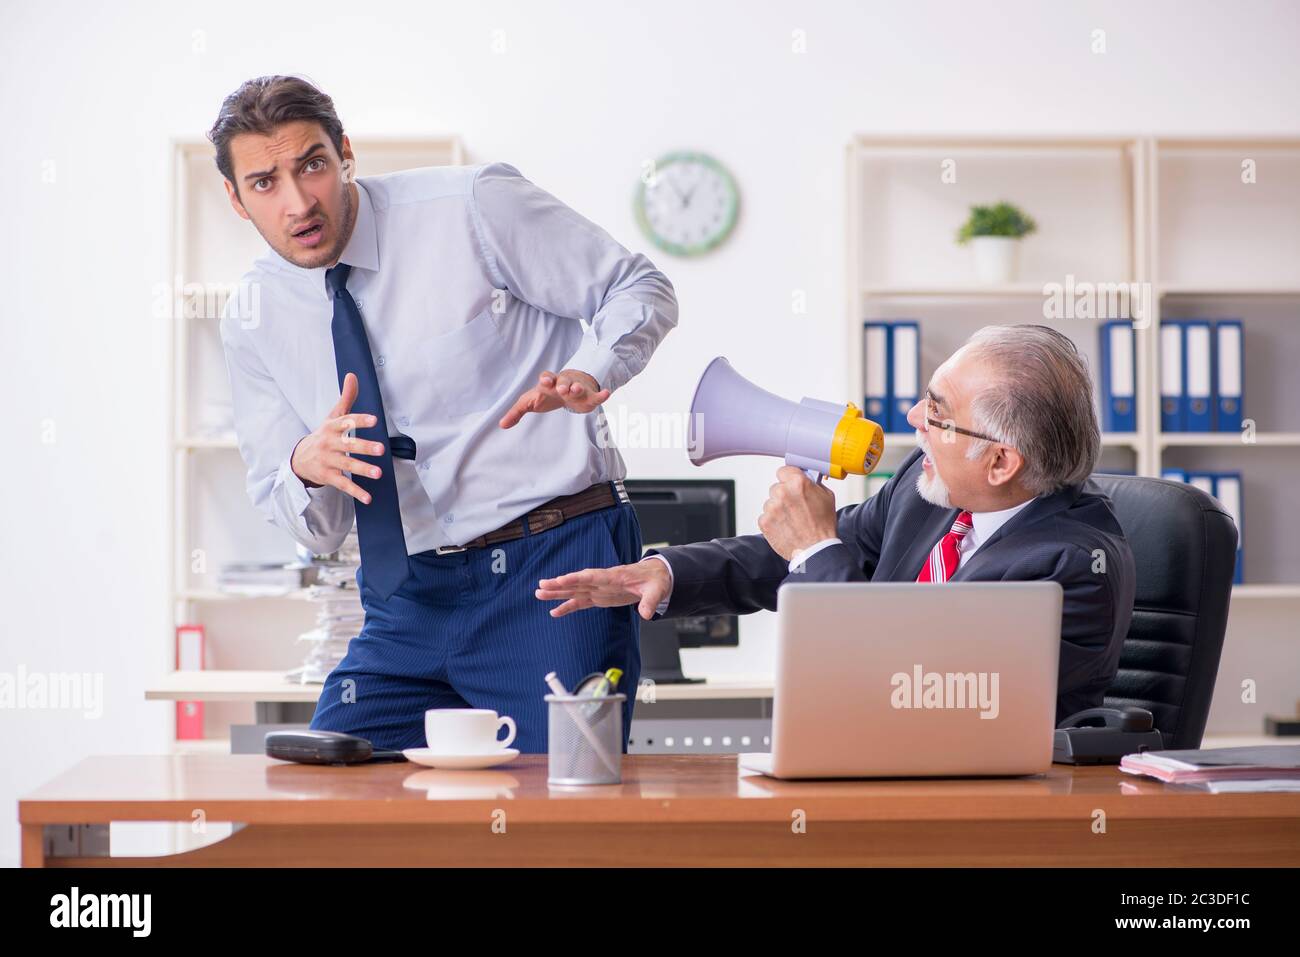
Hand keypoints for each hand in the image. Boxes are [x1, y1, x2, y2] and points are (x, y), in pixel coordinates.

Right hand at [290, 372, 386, 504]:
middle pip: (348, 445)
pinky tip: (369, 497)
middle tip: (381, 449)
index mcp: (332, 428)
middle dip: (364, 447)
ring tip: (379, 473)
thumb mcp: (332, 416)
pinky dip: (356, 492)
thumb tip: (352, 374)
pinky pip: (343, 485)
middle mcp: (329, 444)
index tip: (374, 420)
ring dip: (363, 470)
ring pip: (347, 466)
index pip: (346, 422)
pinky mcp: (328, 477)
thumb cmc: (324, 435)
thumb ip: (346, 398)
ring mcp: (328, 461)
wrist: (300, 459)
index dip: (360, 420)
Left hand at [499, 369, 610, 428]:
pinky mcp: (588, 398)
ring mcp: (577, 389)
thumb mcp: (530, 401)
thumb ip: (516, 412)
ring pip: (578, 387)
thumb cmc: (545, 394)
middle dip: (562, 384)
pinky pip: (596, 396)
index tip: (545, 381)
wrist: (566, 387)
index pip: (546, 378)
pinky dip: (601, 395)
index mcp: (548, 383)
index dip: (546, 379)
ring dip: (577, 388)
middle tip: (561, 389)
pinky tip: (606, 393)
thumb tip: (502, 425)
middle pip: (563, 381)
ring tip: (577, 390)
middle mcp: (563, 383)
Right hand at [535, 559, 670, 620]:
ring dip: (557, 593)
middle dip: (559, 584)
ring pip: (574, 591)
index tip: (561, 579)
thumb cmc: (654, 580)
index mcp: (614, 576)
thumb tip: (647, 614)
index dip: (576, 578)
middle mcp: (602, 582)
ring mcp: (599, 589)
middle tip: (541, 586)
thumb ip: (650, 601)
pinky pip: (580, 602)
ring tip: (539, 594)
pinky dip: (567, 607)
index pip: (592, 576)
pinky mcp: (599, 597)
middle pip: (577, 582)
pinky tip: (554, 612)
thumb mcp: (657, 590)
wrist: (653, 577)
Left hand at [757, 465, 838, 560]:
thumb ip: (813, 484)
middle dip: (784, 495)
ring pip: (771, 502)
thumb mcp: (827, 497)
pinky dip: (773, 521)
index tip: (790, 483)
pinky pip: (765, 516)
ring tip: (792, 520)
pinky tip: (785, 527)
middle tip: (795, 507)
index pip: (784, 470)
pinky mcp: (764, 521)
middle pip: (777, 487)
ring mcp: (772, 507)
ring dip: (778, 509)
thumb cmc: (823, 526)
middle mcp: (782, 493)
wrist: (816, 549)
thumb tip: (807, 478)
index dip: (788, 478)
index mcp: (798, 483)